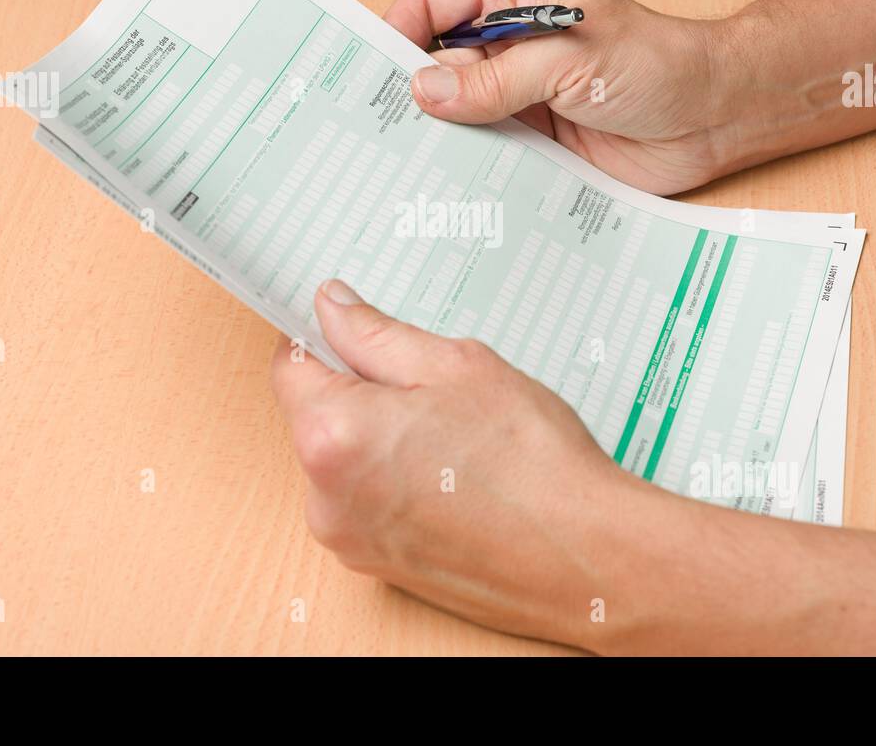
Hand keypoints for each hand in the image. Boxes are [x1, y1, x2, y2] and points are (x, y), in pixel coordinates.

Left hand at [270, 278, 647, 649]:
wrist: (586, 555)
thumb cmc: (532, 461)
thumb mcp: (455, 366)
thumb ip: (376, 334)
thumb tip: (332, 307)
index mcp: (333, 436)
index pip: (290, 365)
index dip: (320, 336)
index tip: (352, 327)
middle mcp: (325, 498)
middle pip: (317, 417)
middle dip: (362, 391)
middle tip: (433, 386)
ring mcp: (350, 540)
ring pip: (346, 462)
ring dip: (382, 439)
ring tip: (455, 436)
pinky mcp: (378, 568)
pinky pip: (369, 504)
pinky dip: (397, 483)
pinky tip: (456, 475)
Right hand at [384, 0, 733, 194]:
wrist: (713, 119)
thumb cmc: (659, 65)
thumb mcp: (571, 61)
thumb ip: (498, 80)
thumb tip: (426, 93)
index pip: (432, 7)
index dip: (395, 36)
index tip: (370, 77)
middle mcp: (509, 44)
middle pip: (434, 65)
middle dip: (409, 96)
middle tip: (378, 134)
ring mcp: (518, 94)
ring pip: (455, 115)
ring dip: (438, 139)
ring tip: (405, 169)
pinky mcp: (533, 139)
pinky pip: (485, 152)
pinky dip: (467, 168)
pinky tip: (447, 188)